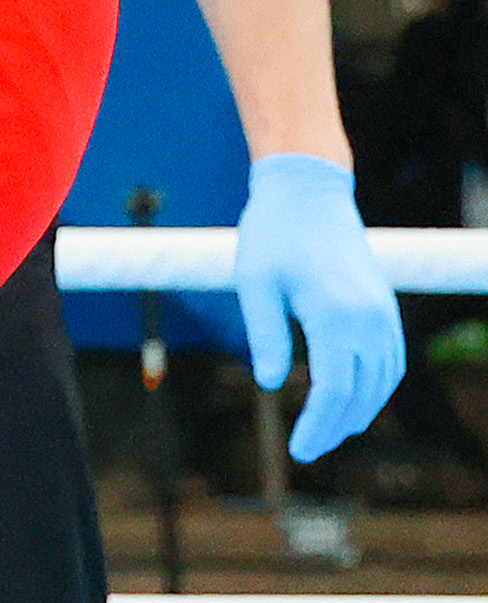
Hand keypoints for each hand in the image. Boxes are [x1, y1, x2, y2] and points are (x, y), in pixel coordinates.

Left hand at [239, 151, 402, 457]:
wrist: (309, 193)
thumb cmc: (273, 235)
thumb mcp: (254, 282)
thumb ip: (265, 333)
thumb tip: (267, 383)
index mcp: (334, 314)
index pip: (333, 390)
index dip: (318, 425)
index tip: (298, 451)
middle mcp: (368, 319)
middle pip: (361, 393)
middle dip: (336, 427)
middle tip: (309, 451)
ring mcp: (382, 314)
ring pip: (382, 382)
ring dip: (360, 412)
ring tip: (330, 432)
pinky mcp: (384, 308)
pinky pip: (390, 361)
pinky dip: (376, 388)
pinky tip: (355, 401)